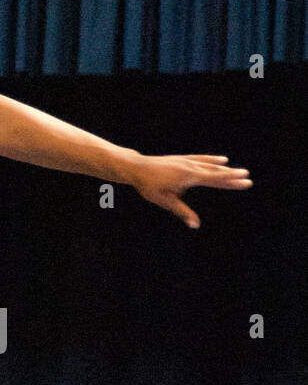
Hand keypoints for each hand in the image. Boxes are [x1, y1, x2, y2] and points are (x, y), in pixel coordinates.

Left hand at [129, 154, 251, 228]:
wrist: (135, 167)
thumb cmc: (148, 186)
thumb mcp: (164, 200)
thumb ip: (182, 211)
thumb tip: (195, 225)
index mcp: (189, 176)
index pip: (215, 179)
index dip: (230, 181)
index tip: (245, 180)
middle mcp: (190, 167)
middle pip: (215, 172)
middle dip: (231, 176)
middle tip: (248, 178)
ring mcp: (186, 161)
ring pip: (209, 165)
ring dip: (224, 168)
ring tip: (237, 170)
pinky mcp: (181, 159)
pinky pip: (200, 159)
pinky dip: (211, 160)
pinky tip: (220, 159)